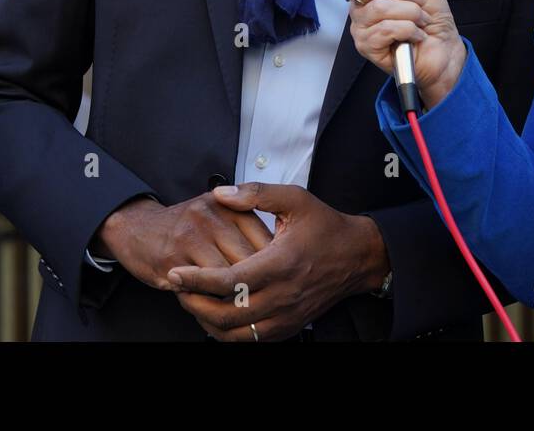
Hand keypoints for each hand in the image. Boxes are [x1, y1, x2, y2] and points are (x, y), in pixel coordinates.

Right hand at [93, 193, 272, 291]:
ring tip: (243, 304)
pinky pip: (201, 287)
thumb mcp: (217, 213)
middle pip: (248, 258)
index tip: (279, 280)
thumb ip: (244, 227)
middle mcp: (210, 218)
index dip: (273, 264)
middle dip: (257, 281)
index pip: (262, 237)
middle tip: (265, 297)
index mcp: (226, 206)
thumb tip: (278, 254)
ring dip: (235, 294)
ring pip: (226, 276)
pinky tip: (216, 304)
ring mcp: (191, 238)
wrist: (137, 228)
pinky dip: (211, 299)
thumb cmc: (184, 225)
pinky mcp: (173, 260)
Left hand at [165, 183, 389, 340]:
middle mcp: (283, 295)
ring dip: (208, 322)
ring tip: (192, 302)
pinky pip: (250, 340)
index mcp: (281, 263)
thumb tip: (221, 193)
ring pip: (235, 334)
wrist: (359, 256)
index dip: (197, 280)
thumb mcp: (295, 199)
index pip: (229, 281)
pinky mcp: (289, 327)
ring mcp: (287, 316)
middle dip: (194, 303)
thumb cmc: (326, 227)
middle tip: (177, 288)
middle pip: (226, 314)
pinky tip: (216, 314)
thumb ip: (256, 193)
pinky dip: (227, 332)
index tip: (174, 273)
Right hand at [349, 0, 466, 108]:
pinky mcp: (366, 46)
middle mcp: (361, 5)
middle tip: (419, 3)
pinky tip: (415, 35)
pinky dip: (410, 30)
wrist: (444, 49)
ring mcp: (361, 26)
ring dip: (411, 12)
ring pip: (381, 7)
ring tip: (419, 20)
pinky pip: (386, 29)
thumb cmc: (432, 17)